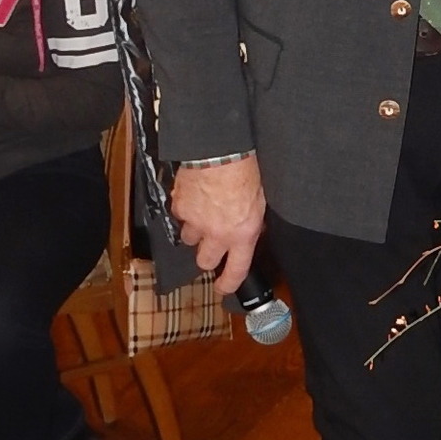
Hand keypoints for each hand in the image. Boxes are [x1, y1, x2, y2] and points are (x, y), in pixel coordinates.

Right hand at [171, 155, 265, 294]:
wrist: (220, 152)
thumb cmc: (245, 172)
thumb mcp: (261, 201)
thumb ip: (253, 222)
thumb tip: (251, 230)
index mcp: (242, 235)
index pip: (236, 270)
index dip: (228, 284)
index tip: (223, 288)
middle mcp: (217, 234)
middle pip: (204, 262)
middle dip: (207, 256)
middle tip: (211, 244)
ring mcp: (195, 222)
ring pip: (188, 239)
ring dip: (194, 231)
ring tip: (203, 214)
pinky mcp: (180, 207)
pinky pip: (180, 215)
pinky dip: (185, 209)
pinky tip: (194, 196)